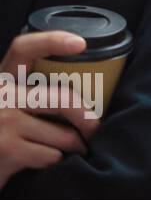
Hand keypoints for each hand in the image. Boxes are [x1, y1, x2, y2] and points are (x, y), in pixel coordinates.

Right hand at [0, 32, 101, 190]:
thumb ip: (33, 91)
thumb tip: (85, 89)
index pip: (23, 48)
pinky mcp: (7, 150)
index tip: (80, 43)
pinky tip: (46, 159)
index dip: (52, 40)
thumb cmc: (2, 131)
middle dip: (87, 116)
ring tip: (69, 147)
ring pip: (63, 134)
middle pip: (62, 98)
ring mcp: (2, 123)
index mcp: (2, 79)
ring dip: (73, 145)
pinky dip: (56, 159)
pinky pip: (52, 155)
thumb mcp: (11, 103)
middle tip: (93, 126)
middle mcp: (0, 96)